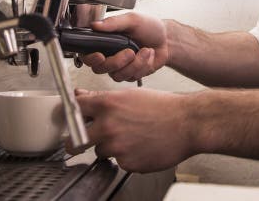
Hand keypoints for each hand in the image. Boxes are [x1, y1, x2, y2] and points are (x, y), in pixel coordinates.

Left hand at [72, 88, 192, 172]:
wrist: (188, 123)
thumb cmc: (164, 107)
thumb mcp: (130, 95)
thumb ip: (103, 99)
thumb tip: (83, 97)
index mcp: (108, 104)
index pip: (75, 109)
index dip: (71, 113)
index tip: (70, 117)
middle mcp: (108, 126)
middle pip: (76, 139)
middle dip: (75, 141)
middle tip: (78, 142)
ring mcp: (117, 147)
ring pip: (100, 150)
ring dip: (109, 146)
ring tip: (130, 137)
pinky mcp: (127, 163)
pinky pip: (118, 161)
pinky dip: (126, 156)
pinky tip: (140, 145)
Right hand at [82, 12, 168, 81]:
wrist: (166, 38)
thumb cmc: (148, 26)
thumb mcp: (132, 19)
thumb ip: (113, 23)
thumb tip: (95, 25)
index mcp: (105, 42)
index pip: (87, 56)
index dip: (91, 59)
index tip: (100, 55)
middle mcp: (109, 56)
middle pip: (100, 69)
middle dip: (117, 62)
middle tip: (130, 51)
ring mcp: (120, 67)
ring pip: (118, 75)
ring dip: (135, 63)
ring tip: (145, 50)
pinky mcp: (131, 75)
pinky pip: (132, 77)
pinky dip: (143, 66)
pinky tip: (148, 55)